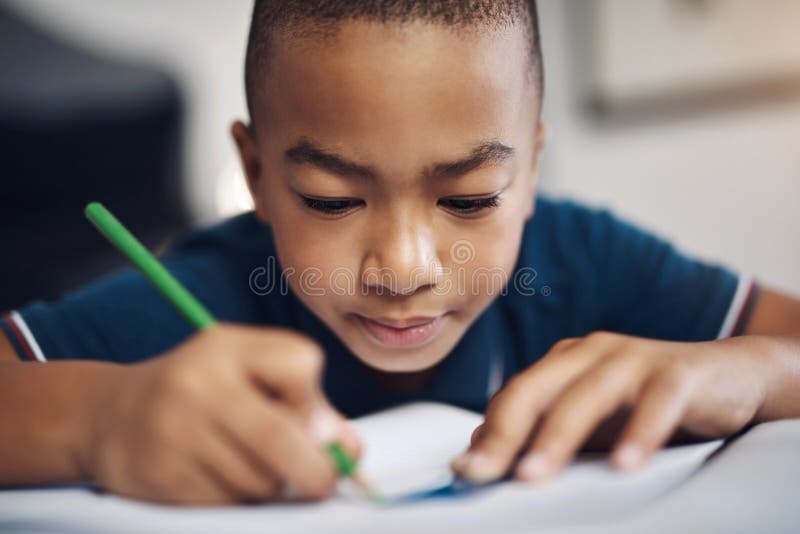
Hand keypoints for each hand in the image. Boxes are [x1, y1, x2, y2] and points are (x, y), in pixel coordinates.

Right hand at [81, 324, 359, 504]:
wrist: (112, 415)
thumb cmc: (203, 393)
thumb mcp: (248, 374)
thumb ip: (304, 403)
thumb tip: (349, 449)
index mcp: (226, 346)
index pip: (301, 363)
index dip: (315, 398)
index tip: (307, 416)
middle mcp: (197, 382)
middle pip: (282, 437)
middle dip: (317, 469)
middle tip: (324, 481)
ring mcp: (174, 431)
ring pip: (260, 479)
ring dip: (274, 485)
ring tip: (250, 465)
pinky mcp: (162, 476)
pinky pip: (230, 503)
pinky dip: (242, 500)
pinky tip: (220, 478)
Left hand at [453, 332, 776, 483]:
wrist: (729, 377)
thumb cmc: (647, 404)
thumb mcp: (592, 422)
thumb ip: (544, 432)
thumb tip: (482, 454)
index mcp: (563, 362)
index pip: (514, 396)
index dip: (489, 434)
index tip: (464, 473)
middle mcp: (591, 352)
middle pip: (537, 389)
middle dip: (506, 433)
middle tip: (482, 474)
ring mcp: (633, 358)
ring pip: (587, 394)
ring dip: (558, 437)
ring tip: (533, 475)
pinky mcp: (678, 372)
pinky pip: (656, 401)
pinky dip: (639, 433)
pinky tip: (624, 466)